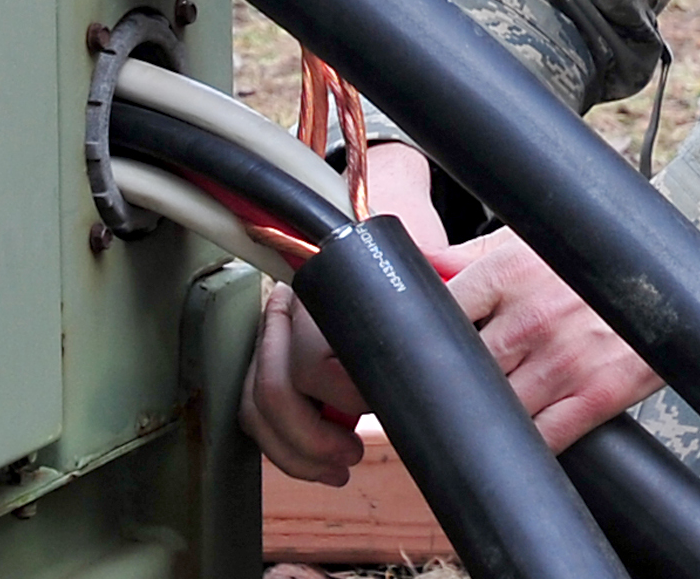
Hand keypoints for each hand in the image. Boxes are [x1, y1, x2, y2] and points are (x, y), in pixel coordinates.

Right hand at [240, 143, 450, 481]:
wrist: (361, 237)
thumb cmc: (396, 266)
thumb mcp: (417, 277)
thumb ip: (426, 304)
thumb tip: (447, 341)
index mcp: (320, 291)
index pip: (314, 359)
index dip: (346, 397)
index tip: (377, 409)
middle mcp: (284, 311)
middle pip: (275, 388)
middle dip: (312, 435)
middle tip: (352, 451)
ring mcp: (269, 335)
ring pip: (256, 406)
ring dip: (296, 450)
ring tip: (338, 463)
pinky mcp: (264, 360)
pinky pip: (253, 412)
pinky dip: (282, 448)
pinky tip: (318, 460)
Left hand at [430, 231, 662, 451]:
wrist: (668, 283)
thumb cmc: (586, 263)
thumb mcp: (524, 245)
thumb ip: (466, 258)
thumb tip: (418, 266)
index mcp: (508, 272)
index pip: (442, 312)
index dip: (424, 339)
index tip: (417, 355)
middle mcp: (532, 316)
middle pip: (467, 366)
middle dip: (453, 382)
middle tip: (440, 394)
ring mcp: (564, 359)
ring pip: (499, 406)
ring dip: (485, 415)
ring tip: (474, 420)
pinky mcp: (597, 394)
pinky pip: (545, 436)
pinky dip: (524, 444)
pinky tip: (514, 441)